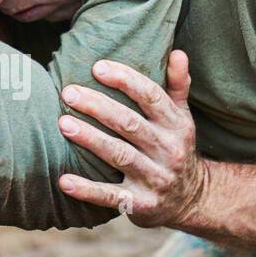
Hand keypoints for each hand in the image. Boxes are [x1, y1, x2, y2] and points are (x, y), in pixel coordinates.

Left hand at [56, 51, 206, 227]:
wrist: (192, 200)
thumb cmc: (176, 148)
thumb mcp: (183, 118)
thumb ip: (178, 86)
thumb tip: (177, 52)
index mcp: (176, 125)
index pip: (151, 96)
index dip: (125, 80)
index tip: (96, 67)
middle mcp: (168, 150)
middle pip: (130, 124)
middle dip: (98, 106)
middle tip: (68, 92)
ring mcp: (155, 178)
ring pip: (119, 155)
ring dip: (90, 139)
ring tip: (63, 124)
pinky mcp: (141, 204)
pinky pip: (112, 196)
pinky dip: (87, 190)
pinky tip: (64, 180)